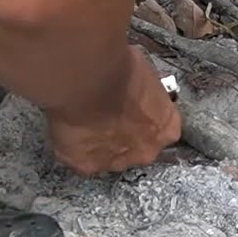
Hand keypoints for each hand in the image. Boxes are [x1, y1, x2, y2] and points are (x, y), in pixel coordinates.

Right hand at [46, 46, 180, 174]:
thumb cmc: (120, 70)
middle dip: (124, 136)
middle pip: (137, 148)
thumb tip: (136, 88)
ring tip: (85, 122)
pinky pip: (80, 160)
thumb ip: (146, 93)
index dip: (145, 121)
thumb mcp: (147, 75)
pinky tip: (70, 130)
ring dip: (99, 144)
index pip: (161, 132)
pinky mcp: (86, 166)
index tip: (132, 112)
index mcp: (167, 129)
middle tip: (107, 116)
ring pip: (107, 157)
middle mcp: (146, 151)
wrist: (89, 80)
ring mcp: (116, 162)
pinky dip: (74, 148)